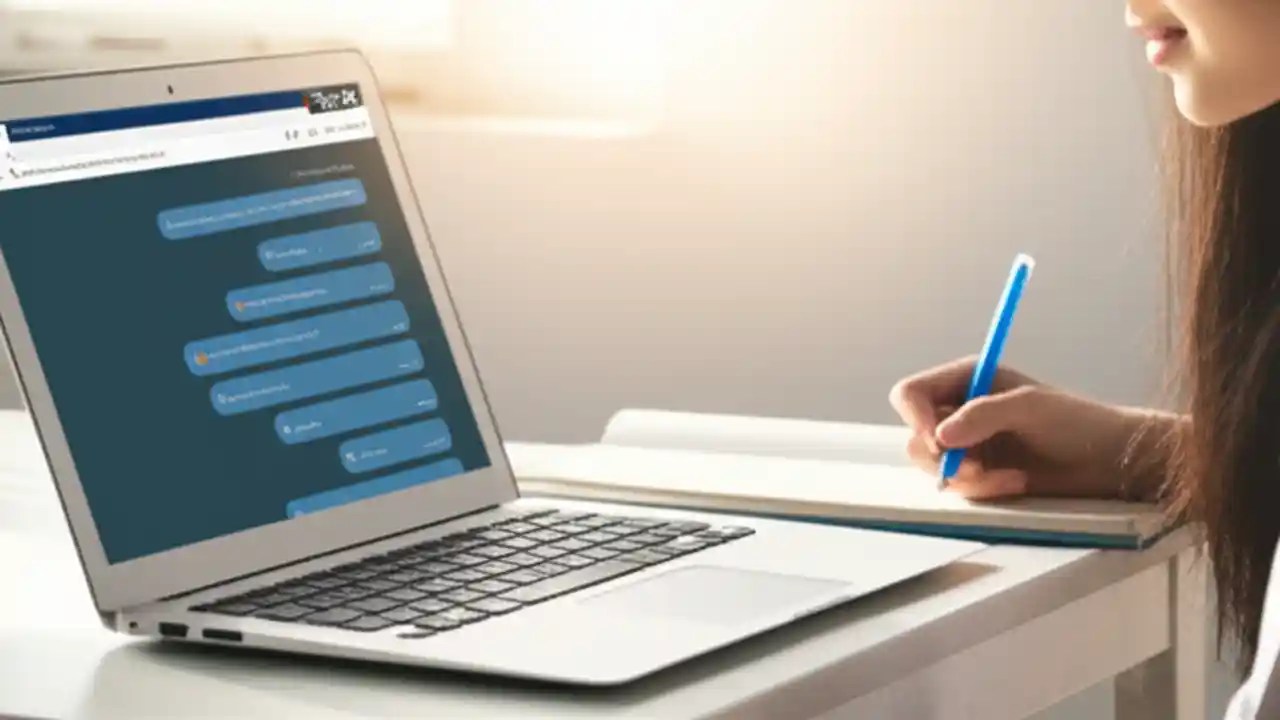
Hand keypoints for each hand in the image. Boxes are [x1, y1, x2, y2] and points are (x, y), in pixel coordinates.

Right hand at [888, 357, 1173, 500]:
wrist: (1110, 463)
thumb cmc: (1078, 423)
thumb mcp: (1032, 408)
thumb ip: (984, 414)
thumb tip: (941, 436)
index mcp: (967, 380)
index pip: (911, 394)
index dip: (916, 418)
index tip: (939, 443)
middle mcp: (959, 410)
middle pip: (914, 435)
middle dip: (943, 457)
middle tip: (975, 469)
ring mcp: (966, 446)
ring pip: (932, 467)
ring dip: (967, 479)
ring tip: (1007, 478)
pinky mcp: (977, 475)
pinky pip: (957, 489)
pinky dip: (982, 491)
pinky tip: (1015, 483)